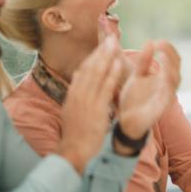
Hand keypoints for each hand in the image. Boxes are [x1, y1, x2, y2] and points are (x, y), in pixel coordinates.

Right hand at [56, 36, 124, 173]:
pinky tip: (118, 63)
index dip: (93, 56)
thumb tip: (80, 74)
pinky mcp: (96, 109)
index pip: (83, 71)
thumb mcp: (72, 111)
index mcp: (72, 96)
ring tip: (114, 43)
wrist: (73, 153)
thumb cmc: (76, 134)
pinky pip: (105, 88)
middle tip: (110, 37)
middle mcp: (77, 96)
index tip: (102, 45)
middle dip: (100, 52)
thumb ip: (77, 93)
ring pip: (96, 75)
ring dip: (106, 57)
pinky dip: (111, 74)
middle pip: (89, 68)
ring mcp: (86, 102)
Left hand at [115, 41, 180, 143]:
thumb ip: (143, 61)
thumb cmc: (133, 99)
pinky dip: (168, 81)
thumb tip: (150, 42)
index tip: (156, 41)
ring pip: (176, 77)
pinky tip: (161, 73)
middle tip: (159, 44)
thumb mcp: (136, 76)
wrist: (126, 123)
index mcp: (164, 76)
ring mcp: (168, 95)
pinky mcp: (163, 106)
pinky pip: (170, 92)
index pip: (173, 57)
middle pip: (177, 64)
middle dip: (169, 52)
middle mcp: (169, 84)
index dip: (167, 48)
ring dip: (170, 63)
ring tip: (161, 53)